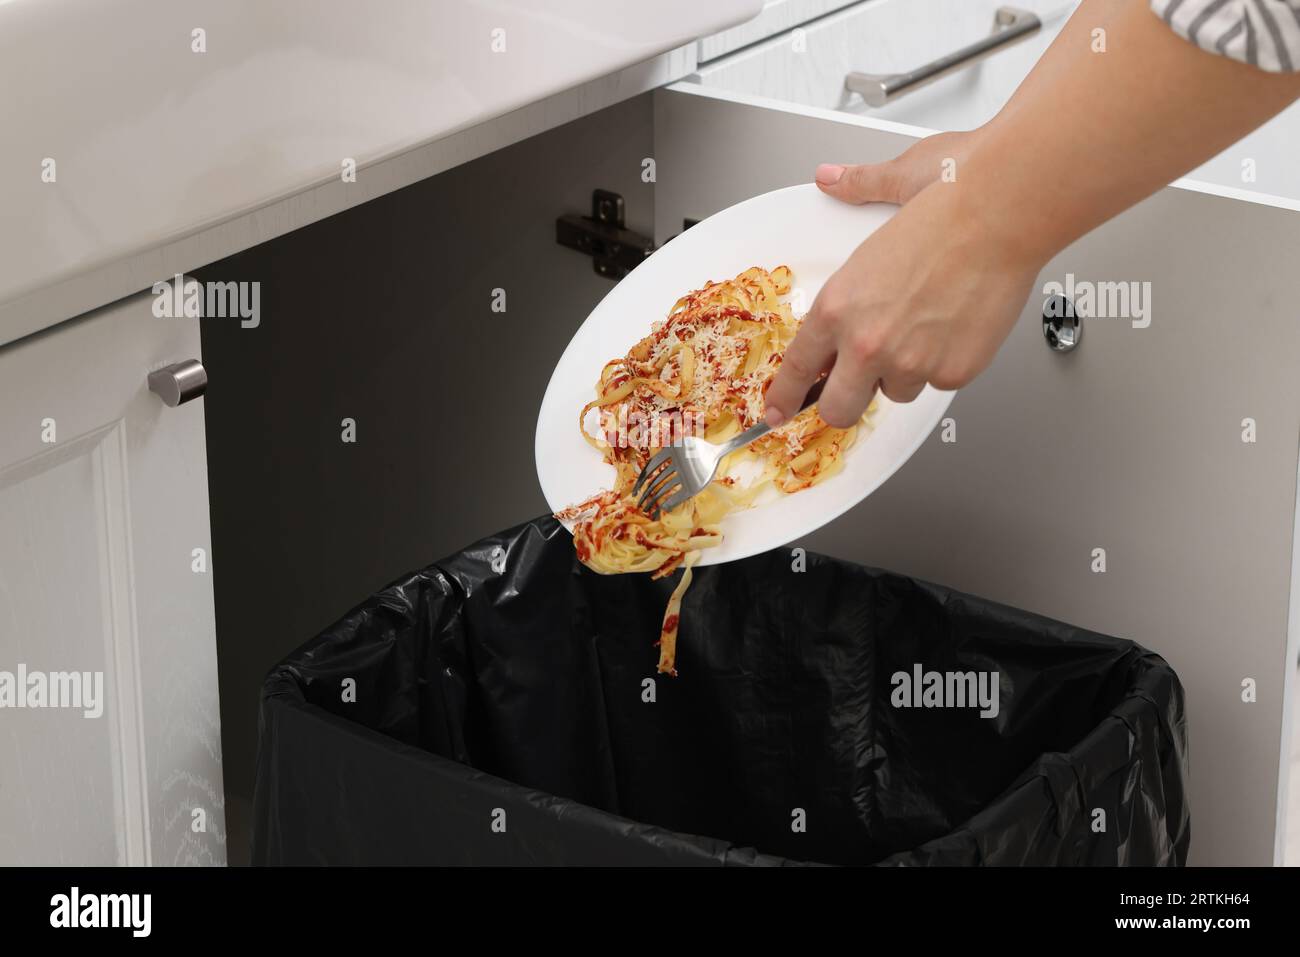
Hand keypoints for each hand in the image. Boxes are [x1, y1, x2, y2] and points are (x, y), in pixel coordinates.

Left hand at [764, 134, 1041, 428]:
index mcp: (837, 305)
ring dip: (905, 370)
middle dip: (845, 401)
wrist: (1005, 209)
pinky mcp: (952, 371)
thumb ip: (856, 189)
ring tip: (926, 322)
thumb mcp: (890, 189)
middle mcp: (867, 342)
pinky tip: (955, 324)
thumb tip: (833, 177)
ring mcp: (911, 362)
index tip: (778, 411)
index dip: (785, 396)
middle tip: (860, 383)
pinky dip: (946, 362)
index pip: (798, 367)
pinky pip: (939, 382)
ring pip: (896, 392)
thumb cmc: (954, 198)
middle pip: (838, 409)